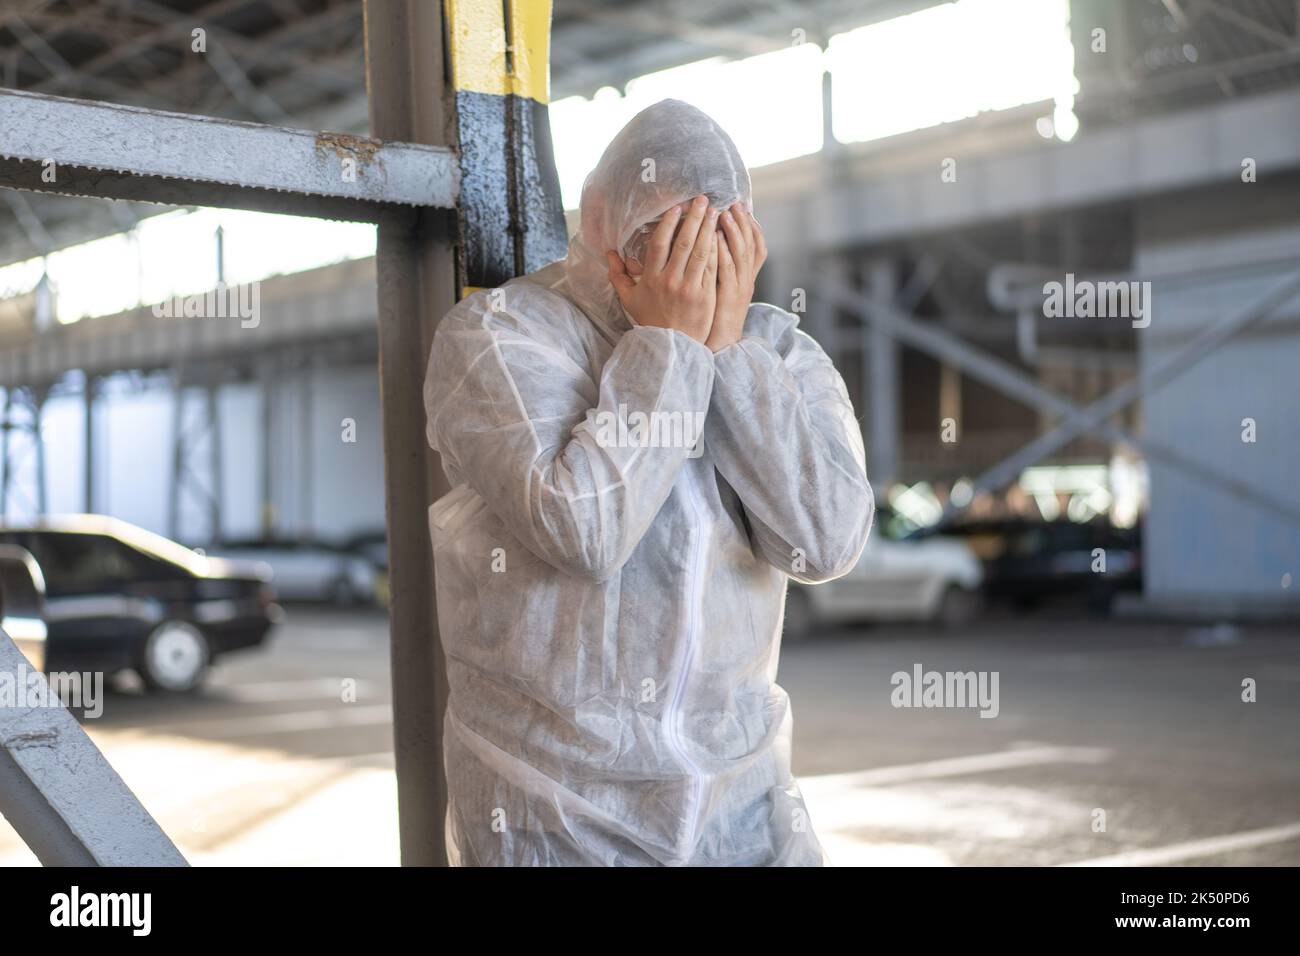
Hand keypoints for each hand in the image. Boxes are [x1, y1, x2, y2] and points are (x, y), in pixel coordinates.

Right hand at [606, 195, 718, 344]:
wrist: (672, 346)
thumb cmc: (651, 321)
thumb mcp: (629, 299)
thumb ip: (618, 275)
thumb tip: (609, 253)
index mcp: (652, 278)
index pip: (660, 244)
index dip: (669, 223)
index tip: (677, 208)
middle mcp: (671, 280)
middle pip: (684, 243)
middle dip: (694, 218)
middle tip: (702, 200)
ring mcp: (690, 288)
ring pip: (702, 252)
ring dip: (709, 229)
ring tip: (715, 213)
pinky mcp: (706, 295)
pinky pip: (713, 267)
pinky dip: (718, 250)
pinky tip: (722, 236)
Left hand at [706, 203, 766, 352]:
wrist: (719, 345)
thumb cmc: (716, 317)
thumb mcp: (724, 291)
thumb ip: (721, 269)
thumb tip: (715, 246)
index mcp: (747, 278)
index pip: (757, 246)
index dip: (752, 227)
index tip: (744, 209)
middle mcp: (747, 280)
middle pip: (750, 245)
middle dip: (743, 223)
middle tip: (735, 204)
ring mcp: (739, 289)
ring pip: (740, 255)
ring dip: (734, 233)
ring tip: (726, 214)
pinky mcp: (727, 297)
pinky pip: (727, 271)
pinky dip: (724, 254)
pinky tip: (718, 239)